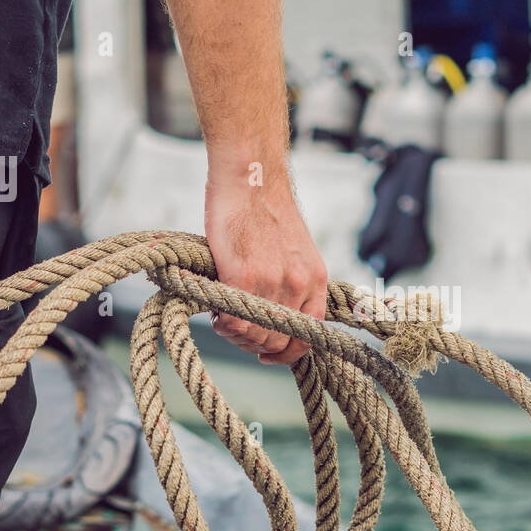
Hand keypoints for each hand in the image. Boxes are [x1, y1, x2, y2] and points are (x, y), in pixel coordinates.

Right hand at [204, 168, 326, 365]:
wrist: (250, 178)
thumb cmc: (263, 209)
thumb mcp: (294, 249)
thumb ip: (291, 280)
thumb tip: (274, 313)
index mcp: (315, 278)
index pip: (310, 335)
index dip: (288, 352)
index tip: (269, 352)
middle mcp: (299, 284)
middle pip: (279, 342)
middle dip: (254, 344)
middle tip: (234, 328)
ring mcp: (273, 282)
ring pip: (256, 336)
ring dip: (235, 334)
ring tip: (223, 316)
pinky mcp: (244, 276)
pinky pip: (235, 322)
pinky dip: (222, 324)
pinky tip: (215, 310)